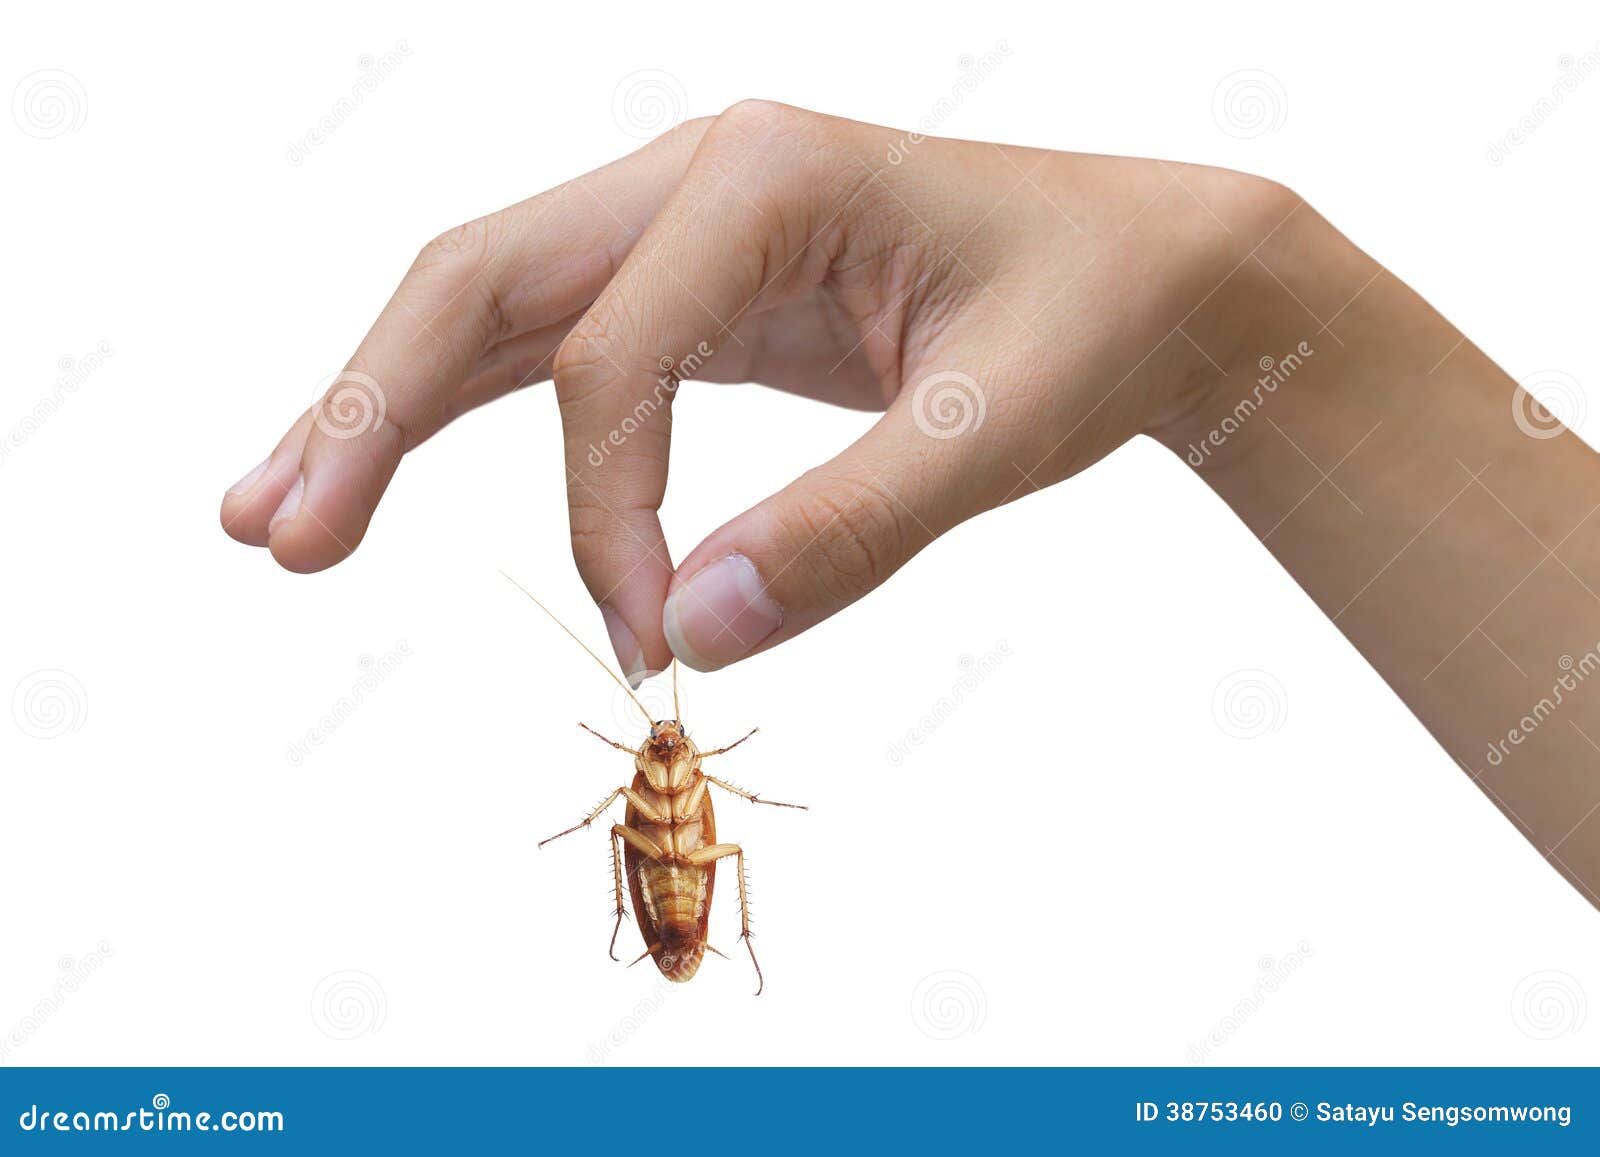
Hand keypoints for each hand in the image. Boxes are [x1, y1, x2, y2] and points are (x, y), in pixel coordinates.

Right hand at [219, 99, 1291, 680]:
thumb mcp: (998, 429)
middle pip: (479, 283)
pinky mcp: (690, 284)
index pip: (613, 357)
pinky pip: (547, 345)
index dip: (608, 515)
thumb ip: (852, 530)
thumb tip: (692, 639)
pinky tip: (382, 466)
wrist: (1144, 271)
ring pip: (485, 307)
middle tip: (271, 537)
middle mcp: (695, 176)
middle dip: (368, 412)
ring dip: (373, 408)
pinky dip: (459, 411)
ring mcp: (682, 223)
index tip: (654, 638)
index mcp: (763, 177)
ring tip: (271, 514)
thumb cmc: (1088, 322)